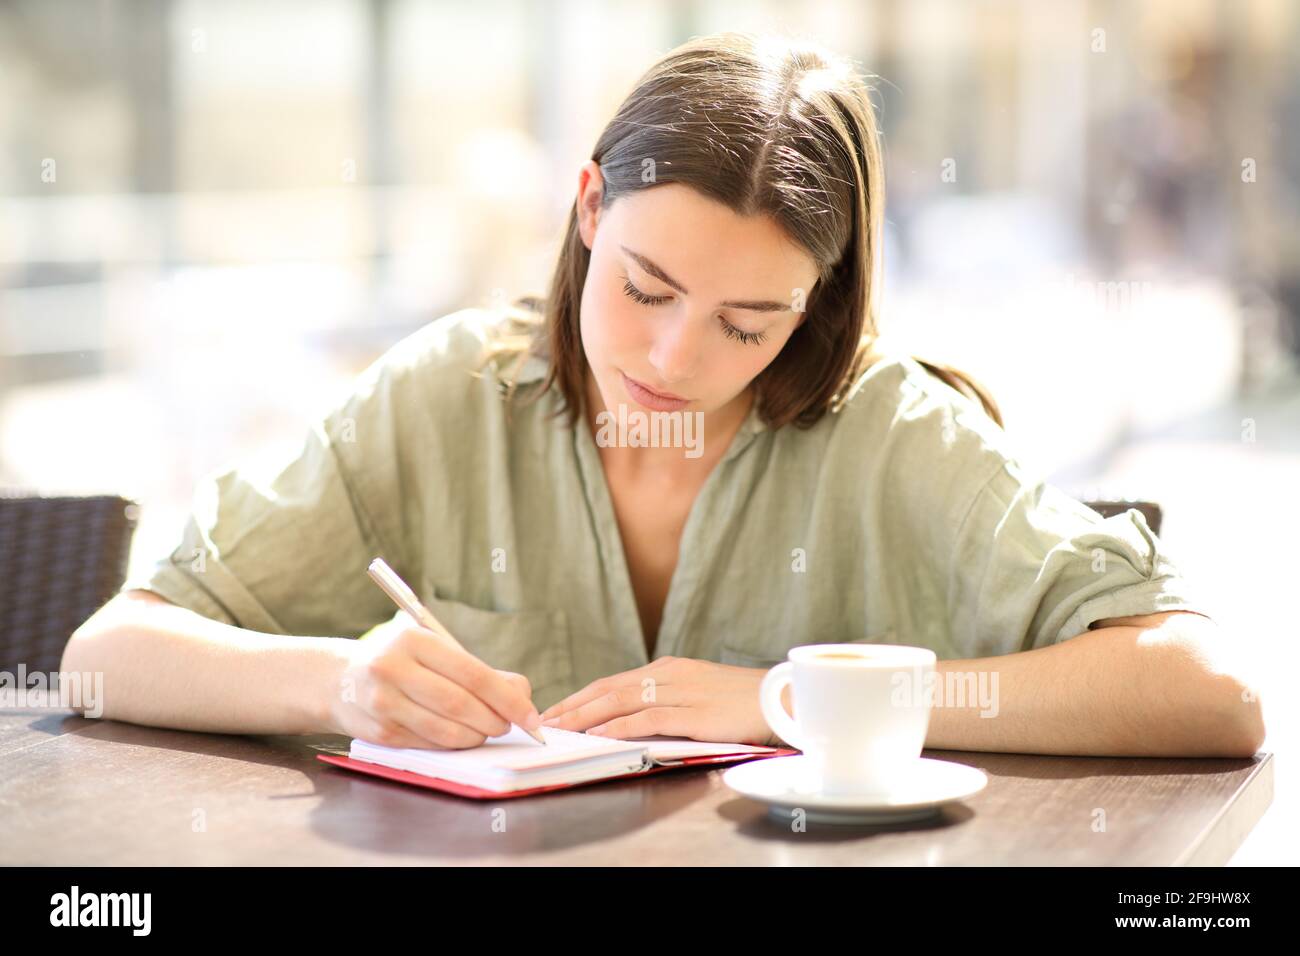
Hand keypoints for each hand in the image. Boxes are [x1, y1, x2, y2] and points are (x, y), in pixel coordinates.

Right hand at [326, 610, 541, 748]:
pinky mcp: (380, 733)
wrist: (338, 680)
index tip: (530, 714)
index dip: (508, 698)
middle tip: (510, 725)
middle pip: (461, 704)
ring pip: (446, 730)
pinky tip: (462, 736)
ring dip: (477, 735)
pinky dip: (454, 744)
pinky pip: (430, 744)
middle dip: (495, 720)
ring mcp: (383, 703)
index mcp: (413, 640)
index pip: (473, 673)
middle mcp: (393, 669)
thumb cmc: (401, 661)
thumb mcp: (433, 650)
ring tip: (487, 730)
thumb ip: (478, 669)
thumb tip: (522, 693)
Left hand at [538, 656, 785, 746]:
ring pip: (622, 701)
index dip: (582, 696)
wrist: (786, 700)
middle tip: (545, 719)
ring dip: (586, 716)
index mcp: (671, 669)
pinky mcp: (695, 714)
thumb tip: (636, 717)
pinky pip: (649, 718)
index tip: (557, 709)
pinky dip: (620, 725)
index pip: (615, 681)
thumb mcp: (702, 694)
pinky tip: (600, 734)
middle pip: (610, 688)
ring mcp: (683, 693)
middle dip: (574, 705)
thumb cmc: (746, 702)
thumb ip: (671, 700)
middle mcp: (671, 675)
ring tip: (561, 729)